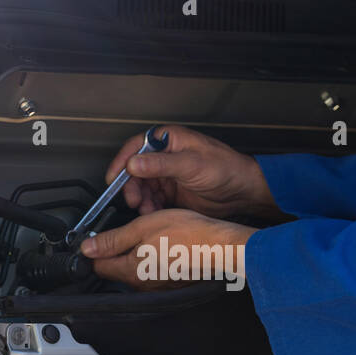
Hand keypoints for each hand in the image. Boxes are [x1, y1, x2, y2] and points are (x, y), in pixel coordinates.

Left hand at [79, 209, 255, 290]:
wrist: (219, 247)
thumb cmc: (188, 235)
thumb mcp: (143, 227)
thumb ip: (112, 239)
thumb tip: (88, 247)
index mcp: (130, 271)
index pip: (97, 265)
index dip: (95, 249)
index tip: (100, 234)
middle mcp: (141, 285)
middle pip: (115, 269)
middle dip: (116, 250)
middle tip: (130, 230)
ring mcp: (156, 287)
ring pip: (134, 269)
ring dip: (136, 253)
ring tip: (151, 235)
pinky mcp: (170, 284)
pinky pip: (152, 272)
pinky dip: (153, 259)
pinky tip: (164, 246)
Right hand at [104, 124, 277, 220]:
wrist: (242, 190)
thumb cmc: (225, 168)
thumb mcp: (191, 164)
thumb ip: (161, 164)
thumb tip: (134, 164)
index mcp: (167, 140)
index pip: (135, 148)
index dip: (121, 163)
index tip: (113, 179)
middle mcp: (164, 157)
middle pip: (135, 171)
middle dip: (132, 187)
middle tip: (134, 200)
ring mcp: (167, 175)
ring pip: (142, 188)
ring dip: (141, 200)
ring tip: (147, 210)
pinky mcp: (172, 193)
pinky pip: (153, 200)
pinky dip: (151, 208)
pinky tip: (154, 214)